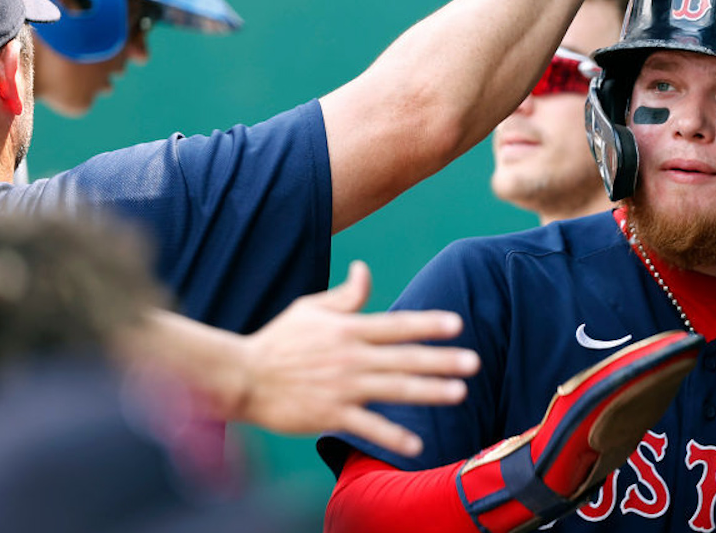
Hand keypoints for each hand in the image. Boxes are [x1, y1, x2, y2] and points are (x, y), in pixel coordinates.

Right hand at [233, 261, 479, 454]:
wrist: (241, 376)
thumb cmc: (277, 340)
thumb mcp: (309, 308)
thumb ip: (345, 295)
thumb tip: (365, 269)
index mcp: (348, 329)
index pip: (396, 325)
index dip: (427, 323)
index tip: (457, 324)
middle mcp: (351, 357)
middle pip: (404, 358)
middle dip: (441, 360)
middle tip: (474, 362)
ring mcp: (342, 387)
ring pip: (394, 389)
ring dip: (429, 392)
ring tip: (459, 392)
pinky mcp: (330, 414)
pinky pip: (368, 426)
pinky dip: (392, 436)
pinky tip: (417, 445)